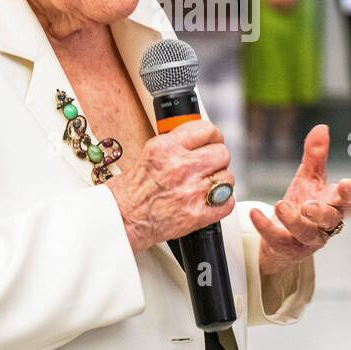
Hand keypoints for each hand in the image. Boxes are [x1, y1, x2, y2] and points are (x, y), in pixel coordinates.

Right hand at [106, 120, 234, 254]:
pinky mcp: (197, 214)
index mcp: (166, 148)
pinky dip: (221, 204)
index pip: (206, 130)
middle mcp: (180, 167)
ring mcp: (191, 191)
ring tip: (206, 187)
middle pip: (222, 153)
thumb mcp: (149, 153)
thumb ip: (176, 145)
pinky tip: (209, 202)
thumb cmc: (130, 191)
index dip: (214, 137)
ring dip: (220, 183)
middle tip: (209, 167)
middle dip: (217, 160)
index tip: (213, 142)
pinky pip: (227, 203)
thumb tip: (198, 141)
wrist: (122, 219)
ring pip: (228, 178)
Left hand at [248, 124, 350, 275]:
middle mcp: (324, 223)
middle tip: (309, 206)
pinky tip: (254, 213)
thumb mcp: (309, 178)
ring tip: (281, 205)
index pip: (349, 199)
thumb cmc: (303, 204)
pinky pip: (278, 239)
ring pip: (306, 233)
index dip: (350, 193)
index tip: (346, 184)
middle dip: (321, 212)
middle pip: (330, 219)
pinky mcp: (287, 247)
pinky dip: (266, 227)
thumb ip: (316, 155)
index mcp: (333, 203)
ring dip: (294, 221)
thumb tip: (322, 127)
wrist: (283, 239)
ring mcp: (307, 238)